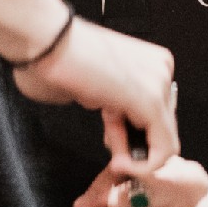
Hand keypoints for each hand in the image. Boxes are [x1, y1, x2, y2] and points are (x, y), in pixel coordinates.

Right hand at [12, 14, 177, 174]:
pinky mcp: (150, 102)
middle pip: (160, 126)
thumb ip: (111, 110)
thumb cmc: (54, 59)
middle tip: (108, 144)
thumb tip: (117, 136)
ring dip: (131, 151)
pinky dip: (143, 165)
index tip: (111, 141)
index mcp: (147, 61)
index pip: (154, 111)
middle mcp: (160, 69)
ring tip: (106, 140)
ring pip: (162, 139)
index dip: (131, 132)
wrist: (44, 40)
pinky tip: (120, 163)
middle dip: (131, 142)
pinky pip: (163, 150)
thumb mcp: (90, 89)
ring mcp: (159, 83)